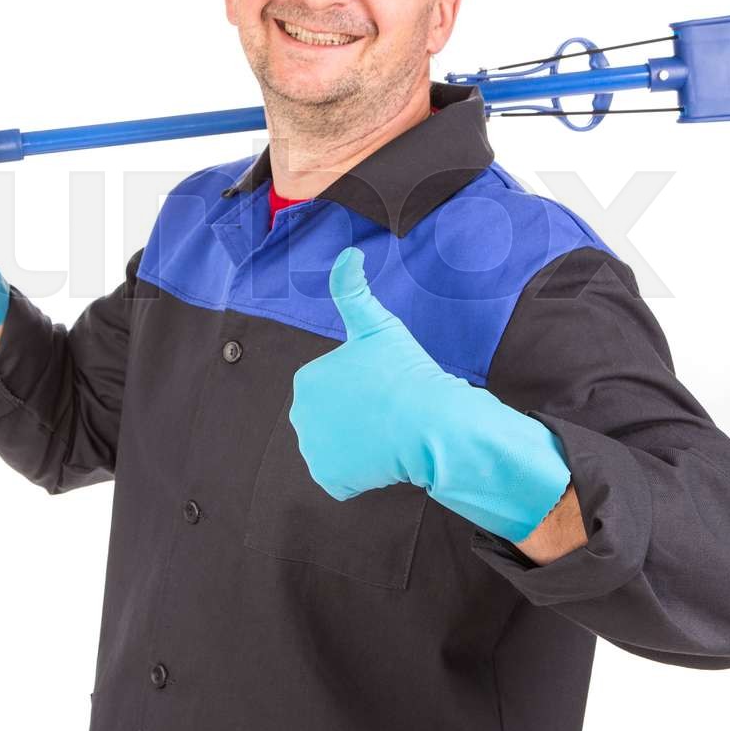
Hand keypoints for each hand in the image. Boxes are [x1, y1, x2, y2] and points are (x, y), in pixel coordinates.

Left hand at [289, 246, 571, 542]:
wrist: (430, 423)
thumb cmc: (407, 372)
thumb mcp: (377, 324)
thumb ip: (352, 289)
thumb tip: (349, 252)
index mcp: (307, 379)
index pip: (335, 393)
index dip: (363, 393)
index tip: (383, 389)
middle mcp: (299, 414)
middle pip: (333, 422)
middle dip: (357, 422)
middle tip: (387, 414)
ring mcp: (311, 449)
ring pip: (339, 450)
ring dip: (360, 448)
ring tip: (386, 436)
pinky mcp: (328, 477)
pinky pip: (344, 478)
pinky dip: (361, 475)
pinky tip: (381, 459)